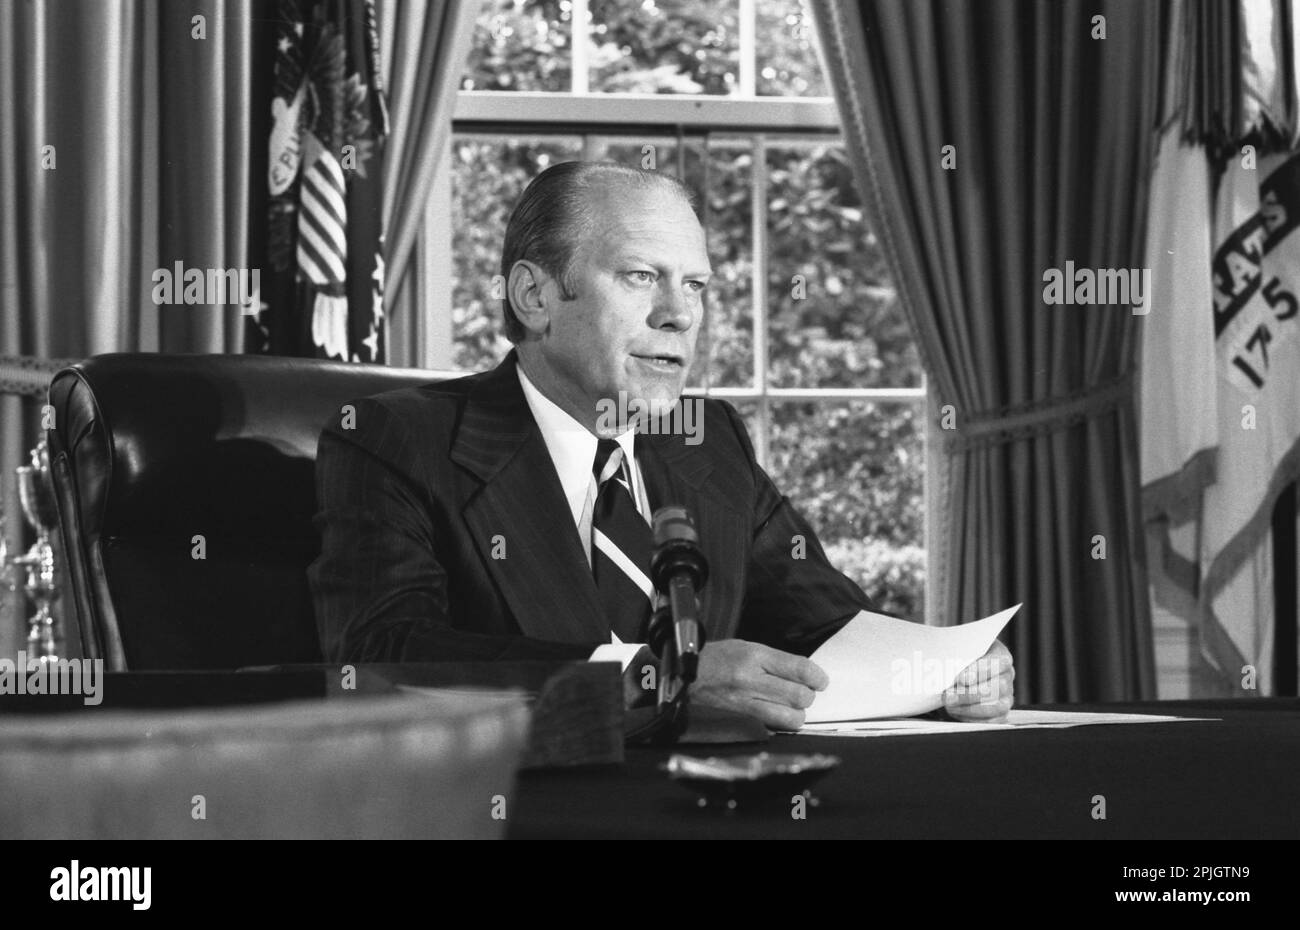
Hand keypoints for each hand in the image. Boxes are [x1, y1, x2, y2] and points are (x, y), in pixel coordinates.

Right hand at [692, 639, 828, 730]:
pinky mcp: (740, 718)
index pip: (800, 668)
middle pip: (799, 695)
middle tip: (804, 692)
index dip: (817, 677)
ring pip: (790, 716)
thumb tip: (804, 674)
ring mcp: (745, 701)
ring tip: (791, 706)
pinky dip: (782, 723)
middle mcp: (750, 679)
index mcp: (754, 656)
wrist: (684, 674)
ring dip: (798, 713)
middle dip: (808, 695)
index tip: (820, 680)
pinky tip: (778, 715)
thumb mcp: (746, 647)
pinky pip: (773, 726)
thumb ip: (775, 660)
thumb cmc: (716, 659)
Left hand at [944, 639, 1013, 721]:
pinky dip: (974, 719)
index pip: (999, 662)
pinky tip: (957, 713)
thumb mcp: (960, 650)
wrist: (961, 669)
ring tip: (950, 705)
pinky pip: (994, 720)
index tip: (961, 678)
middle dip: (971, 693)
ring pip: (998, 706)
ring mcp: (1007, 695)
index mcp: (1001, 656)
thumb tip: (947, 668)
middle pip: (999, 686)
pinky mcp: (1002, 711)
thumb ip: (957, 657)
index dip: (980, 671)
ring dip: (971, 708)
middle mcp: (1008, 675)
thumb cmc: (960, 657)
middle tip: (949, 696)